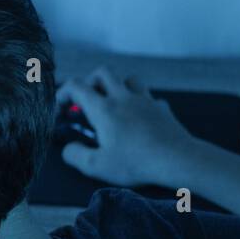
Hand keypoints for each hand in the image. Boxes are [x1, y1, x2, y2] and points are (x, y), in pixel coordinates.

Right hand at [57, 67, 197, 186]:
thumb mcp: (96, 166)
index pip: (75, 86)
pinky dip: (142, 104)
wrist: (178, 159)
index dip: (62, 95)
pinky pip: (150, 98)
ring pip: (129, 78)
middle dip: (90, 82)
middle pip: (102, 72)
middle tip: (87, 102)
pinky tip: (141, 118)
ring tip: (114, 105)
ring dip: (117, 86)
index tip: (61, 112)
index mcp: (103, 109)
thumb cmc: (136, 163)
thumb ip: (75, 155)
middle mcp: (123, 98)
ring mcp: (145, 101)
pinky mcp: (162, 109)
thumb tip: (68, 149)